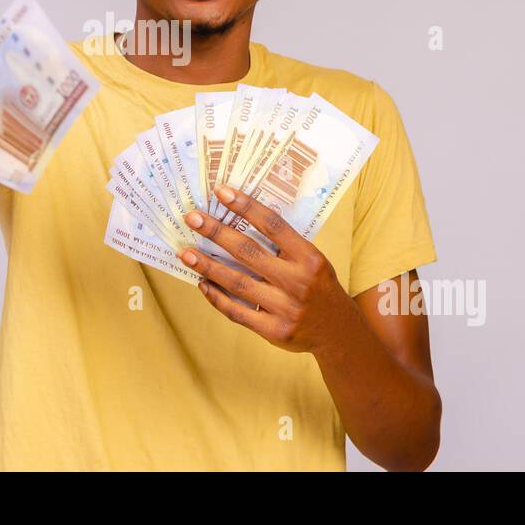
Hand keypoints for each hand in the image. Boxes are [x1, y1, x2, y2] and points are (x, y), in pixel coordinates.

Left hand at [179, 185, 355, 355]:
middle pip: (248, 252)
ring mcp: (285, 308)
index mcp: (309, 258)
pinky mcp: (274, 331)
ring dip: (208, 266)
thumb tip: (239, 222)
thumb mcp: (312, 261)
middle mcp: (298, 281)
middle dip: (216, 233)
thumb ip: (284, 246)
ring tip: (186, 253)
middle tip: (192, 218)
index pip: (273, 225)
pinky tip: (202, 283)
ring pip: (237, 283)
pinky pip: (237, 311)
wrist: (338, 332)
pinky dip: (217, 297)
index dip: (246, 206)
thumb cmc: (319, 287)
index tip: (221, 192)